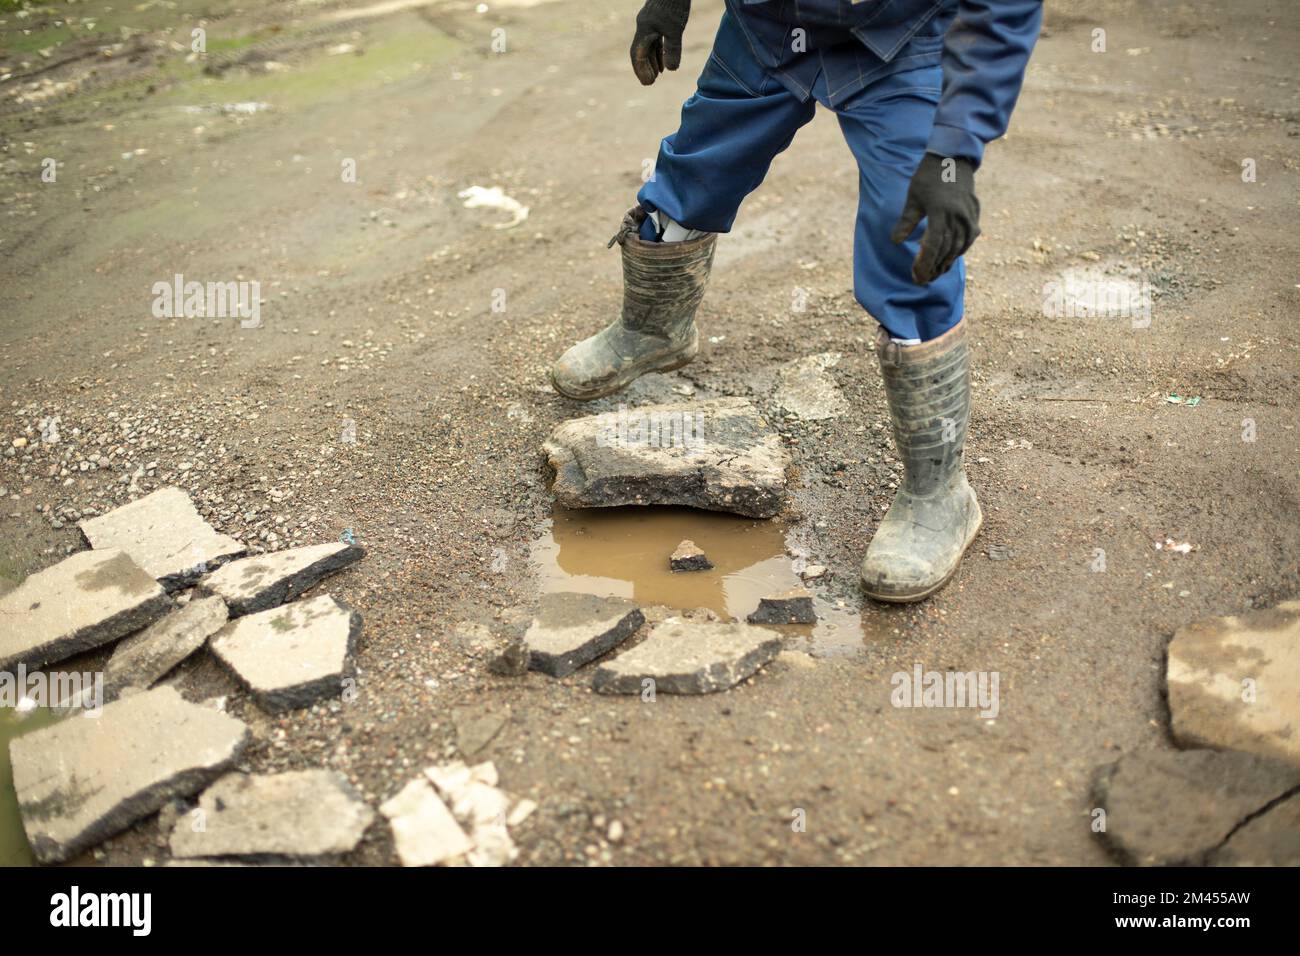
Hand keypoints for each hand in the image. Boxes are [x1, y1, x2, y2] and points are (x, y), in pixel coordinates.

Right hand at [631, 0, 690, 85]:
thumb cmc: (674, 4)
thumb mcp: (675, 29)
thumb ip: (672, 49)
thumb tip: (671, 70)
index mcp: (644, 29)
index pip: (638, 55)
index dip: (641, 70)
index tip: (648, 83)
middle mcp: (644, 26)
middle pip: (640, 52)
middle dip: (644, 68)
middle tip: (650, 83)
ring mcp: (651, 23)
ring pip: (648, 46)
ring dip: (651, 61)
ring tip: (657, 75)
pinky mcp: (658, 19)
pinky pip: (654, 40)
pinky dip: (658, 51)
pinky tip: (664, 60)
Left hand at [890, 153, 980, 283]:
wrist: (953, 157)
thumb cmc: (928, 177)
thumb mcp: (913, 198)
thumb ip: (906, 221)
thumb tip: (895, 242)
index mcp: (940, 212)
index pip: (932, 246)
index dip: (925, 264)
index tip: (917, 276)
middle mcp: (957, 216)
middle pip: (946, 251)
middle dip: (934, 268)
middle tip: (922, 280)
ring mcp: (968, 216)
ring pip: (959, 247)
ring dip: (946, 262)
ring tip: (935, 273)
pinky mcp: (974, 214)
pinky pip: (968, 239)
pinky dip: (959, 250)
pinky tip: (950, 258)